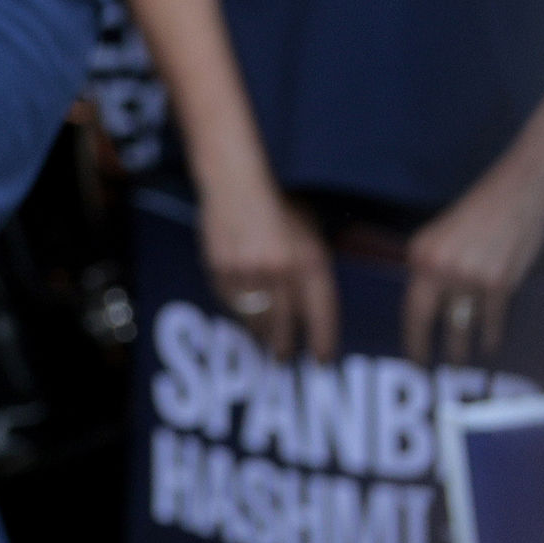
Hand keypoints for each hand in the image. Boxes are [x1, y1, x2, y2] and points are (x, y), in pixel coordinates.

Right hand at [199, 176, 338, 363]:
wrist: (236, 184)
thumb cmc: (279, 206)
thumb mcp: (309, 233)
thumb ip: (312, 266)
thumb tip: (312, 305)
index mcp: (309, 260)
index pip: (321, 311)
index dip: (322, 338)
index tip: (321, 358)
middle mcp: (281, 270)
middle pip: (284, 322)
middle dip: (284, 344)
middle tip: (283, 358)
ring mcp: (249, 271)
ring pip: (255, 316)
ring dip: (260, 332)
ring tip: (263, 340)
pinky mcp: (221, 269)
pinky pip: (231, 302)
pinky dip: (238, 311)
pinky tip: (243, 312)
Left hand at [403, 163, 543, 367]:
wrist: (519, 196)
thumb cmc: (478, 213)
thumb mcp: (439, 235)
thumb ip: (429, 267)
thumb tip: (423, 301)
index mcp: (421, 256)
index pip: (410, 307)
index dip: (411, 336)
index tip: (410, 356)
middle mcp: (441, 270)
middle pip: (433, 322)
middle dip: (432, 350)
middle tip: (428, 370)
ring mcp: (471, 279)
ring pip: (464, 325)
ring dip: (462, 347)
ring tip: (459, 363)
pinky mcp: (500, 284)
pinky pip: (492, 320)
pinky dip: (491, 335)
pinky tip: (489, 347)